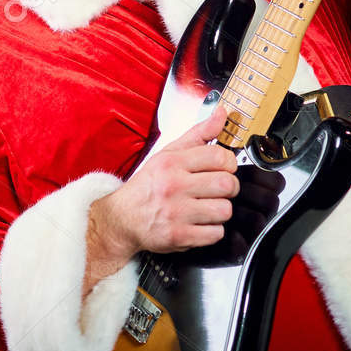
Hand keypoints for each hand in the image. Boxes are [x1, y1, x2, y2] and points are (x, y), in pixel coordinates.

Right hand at [84, 108, 237, 295]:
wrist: (121, 219)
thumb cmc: (147, 186)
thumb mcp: (168, 154)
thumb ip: (198, 135)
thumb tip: (222, 114)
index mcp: (172, 163)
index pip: (219, 156)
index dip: (229, 163)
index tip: (224, 168)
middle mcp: (173, 186)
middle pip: (227, 184)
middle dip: (229, 188)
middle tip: (218, 189)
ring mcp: (175, 213)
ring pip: (224, 210)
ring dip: (220, 210)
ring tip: (207, 207)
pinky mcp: (178, 236)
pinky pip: (216, 234)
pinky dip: (212, 231)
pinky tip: (200, 223)